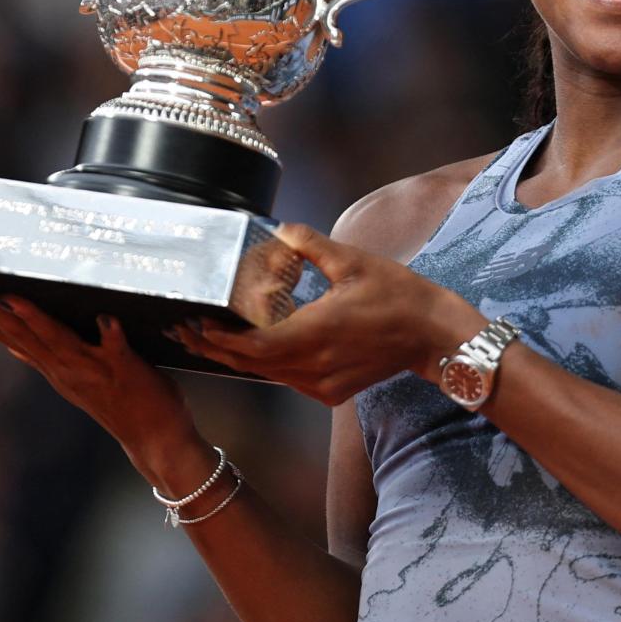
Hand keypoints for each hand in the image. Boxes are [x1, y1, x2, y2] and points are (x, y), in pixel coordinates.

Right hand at [0, 281, 199, 459]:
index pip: (10, 338)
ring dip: (35, 320)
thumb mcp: (75, 378)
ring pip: (57, 342)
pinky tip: (105, 318)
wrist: (155, 439)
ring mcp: (93, 370)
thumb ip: (49, 358)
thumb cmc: (120, 401)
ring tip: (12, 298)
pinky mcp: (125, 369)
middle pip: (22, 337)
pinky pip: (116, 349)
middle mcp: (66, 370)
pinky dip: (110, 334)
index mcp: (54, 369)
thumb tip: (19, 338)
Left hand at [169, 224, 486, 405]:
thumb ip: (310, 245)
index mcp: (315, 333)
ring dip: (238, 357)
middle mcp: (315, 366)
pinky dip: (267, 365)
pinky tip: (256, 347)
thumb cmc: (398, 296)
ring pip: (267, 374)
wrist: (434, 335)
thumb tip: (280, 229)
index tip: (195, 322)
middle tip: (186, 329)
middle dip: (215, 348)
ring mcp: (323, 384)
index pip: (251, 346)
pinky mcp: (331, 392)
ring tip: (211, 336)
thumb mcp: (354, 261)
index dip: (218, 338)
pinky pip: (288, 380)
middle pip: (250, 364)